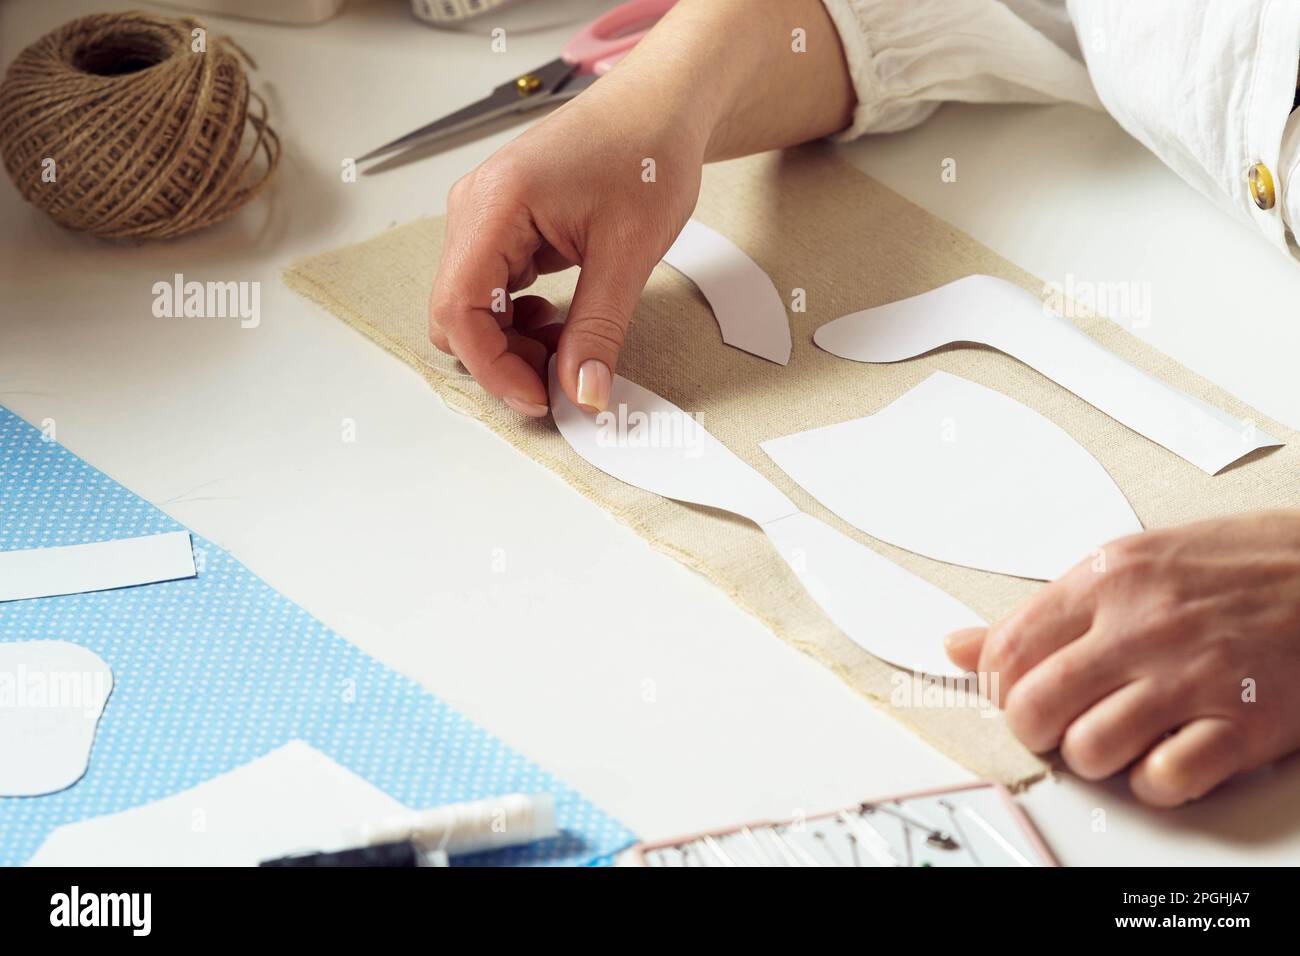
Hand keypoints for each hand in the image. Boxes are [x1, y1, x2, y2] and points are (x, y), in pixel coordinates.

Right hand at [428, 0, 855, 415]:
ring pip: (472, 309)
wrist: (661, 107)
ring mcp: (484, 219)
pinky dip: (521, 321)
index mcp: (495, 204)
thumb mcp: (629, 251)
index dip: (493, 366)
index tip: (540, 399)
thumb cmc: (645, 152)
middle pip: (456, 316)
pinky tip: (562, 321)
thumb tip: (582, 392)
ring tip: (572, 344)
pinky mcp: (502, 229)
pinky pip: (492, 293)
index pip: (459, 308)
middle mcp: (475, 210)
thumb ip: (599, 328)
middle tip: (563, 378)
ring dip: (514, 342)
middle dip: (503, 358)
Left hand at [946, 511, 1299, 805]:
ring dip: (1094, 758)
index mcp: (1106, 579)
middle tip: (1061, 722)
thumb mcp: (1129, 563)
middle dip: (1036, 729)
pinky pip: (1164, 778)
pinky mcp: (1244, 723)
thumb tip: (960, 646)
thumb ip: (1043, 610)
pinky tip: (1164, 758)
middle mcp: (1142, 626)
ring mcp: (1193, 676)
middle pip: (1034, 707)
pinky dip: (1155, 782)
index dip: (999, 686)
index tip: (1018, 692)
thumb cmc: (1236, 565)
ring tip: (1116, 738)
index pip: (1006, 651)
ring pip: (1089, 749)